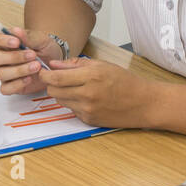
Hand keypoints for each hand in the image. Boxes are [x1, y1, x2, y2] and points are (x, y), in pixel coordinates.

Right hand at [0, 27, 59, 94]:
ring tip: (36, 67)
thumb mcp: (41, 39)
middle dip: (14, 57)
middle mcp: (2, 57)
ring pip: (1, 73)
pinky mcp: (10, 85)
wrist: (55, 63)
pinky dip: (17, 84)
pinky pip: (5, 88)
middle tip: (33, 55)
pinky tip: (29, 79)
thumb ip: (28, 36)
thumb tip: (16, 31)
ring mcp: (5, 72)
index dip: (2, 40)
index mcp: (7, 42)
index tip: (17, 42)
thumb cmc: (45, 49)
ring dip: (19, 70)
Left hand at [39, 57, 160, 128]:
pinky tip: (87, 99)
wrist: (143, 103)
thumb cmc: (124, 81)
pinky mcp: (89, 120)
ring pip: (61, 102)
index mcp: (91, 77)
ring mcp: (88, 110)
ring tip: (77, 88)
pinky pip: (72, 110)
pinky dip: (74, 104)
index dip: (45, 75)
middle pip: (53, 92)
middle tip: (58, 79)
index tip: (42, 72)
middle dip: (52, 85)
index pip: (56, 78)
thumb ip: (75, 64)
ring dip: (63, 94)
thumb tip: (53, 64)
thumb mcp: (102, 65)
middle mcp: (88, 95)